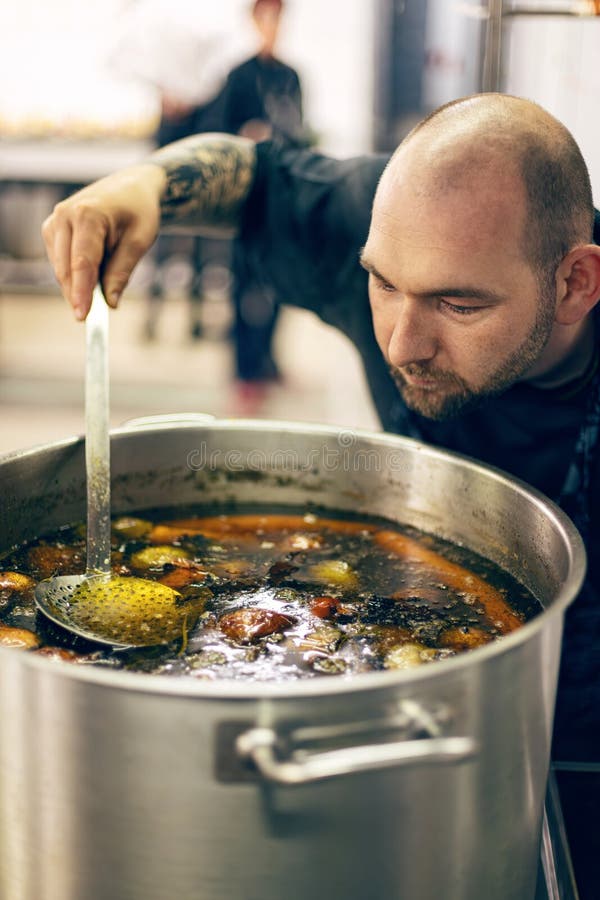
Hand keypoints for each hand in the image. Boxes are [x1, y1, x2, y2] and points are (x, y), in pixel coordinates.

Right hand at [42, 163, 164, 319]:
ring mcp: (55, 221)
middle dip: (76, 295)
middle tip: (89, 320)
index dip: (81, 292)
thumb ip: (122, 271)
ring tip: (100, 287)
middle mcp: (64, 215)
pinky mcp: (52, 229)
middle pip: (66, 268)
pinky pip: (60, 262)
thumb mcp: (140, 241)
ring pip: (60, 267)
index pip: (82, 262)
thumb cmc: (139, 211)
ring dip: (76, 285)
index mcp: (88, 214)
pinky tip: (91, 276)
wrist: (131, 187)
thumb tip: (111, 302)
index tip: (83, 316)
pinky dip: (74, 275)